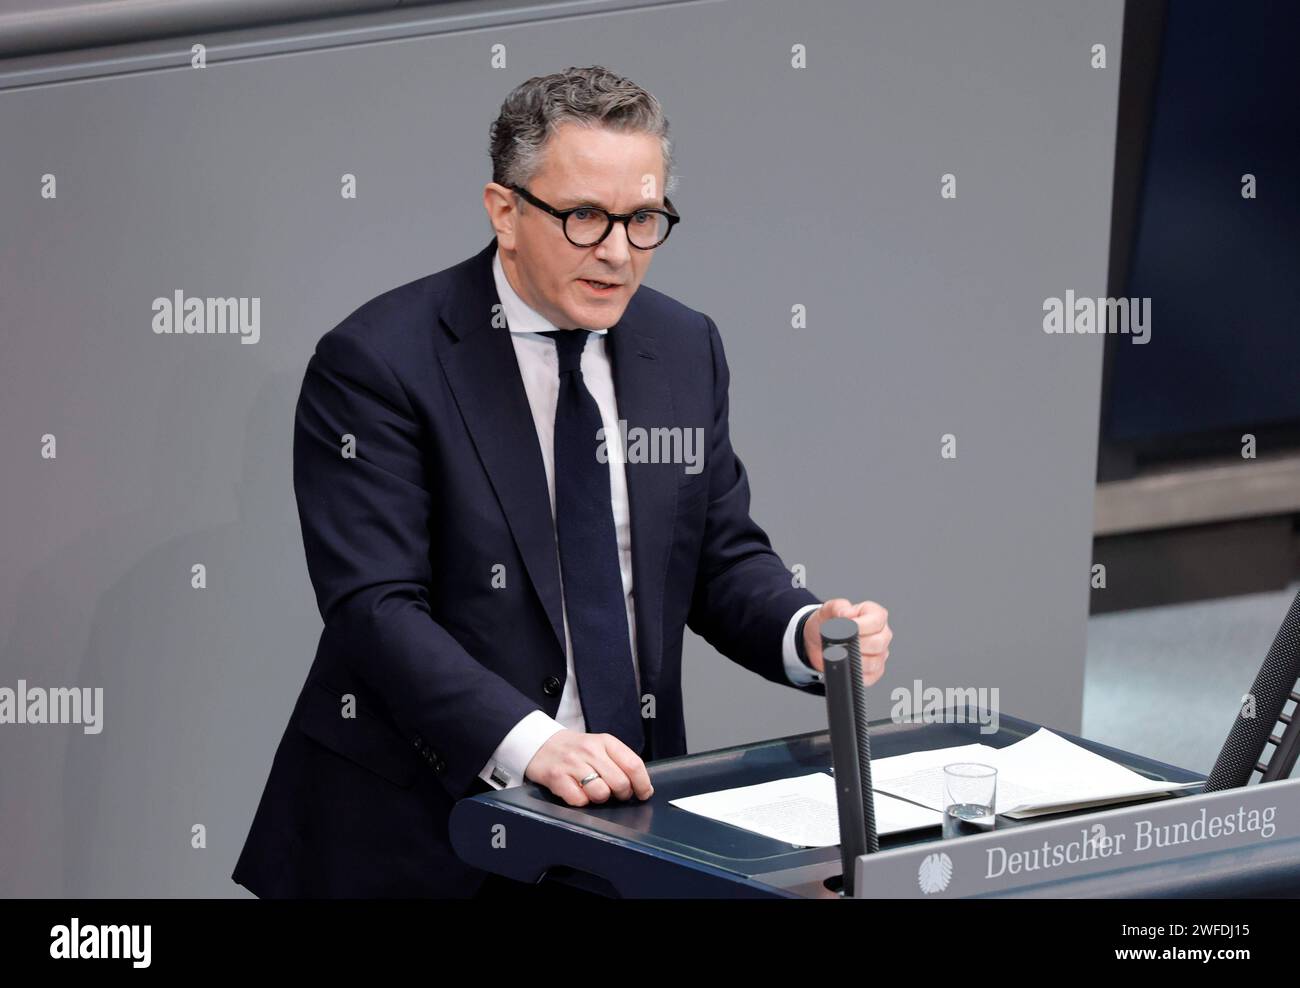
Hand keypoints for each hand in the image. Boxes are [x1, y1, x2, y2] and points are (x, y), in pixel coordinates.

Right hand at [524, 730, 654, 805]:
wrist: (541, 744)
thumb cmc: (576, 750)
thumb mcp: (600, 746)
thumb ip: (620, 762)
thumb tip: (643, 787)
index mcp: (606, 742)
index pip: (633, 764)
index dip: (643, 783)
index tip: (644, 793)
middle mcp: (590, 750)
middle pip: (620, 782)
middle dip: (622, 794)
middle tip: (615, 793)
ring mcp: (572, 763)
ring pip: (601, 793)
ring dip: (600, 798)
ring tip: (593, 791)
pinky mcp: (556, 777)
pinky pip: (579, 800)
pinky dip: (581, 801)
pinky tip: (578, 792)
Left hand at [802, 598, 891, 685]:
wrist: (817, 640)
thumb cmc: (827, 623)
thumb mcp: (828, 609)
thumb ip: (838, 606)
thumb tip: (846, 614)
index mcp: (875, 615)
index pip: (877, 620)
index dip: (862, 625)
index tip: (847, 626)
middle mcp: (882, 634)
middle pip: (878, 643)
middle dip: (856, 644)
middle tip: (841, 642)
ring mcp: (880, 654)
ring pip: (874, 662)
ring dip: (853, 659)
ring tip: (841, 653)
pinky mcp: (874, 671)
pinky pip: (868, 677)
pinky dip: (854, 673)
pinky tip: (845, 665)